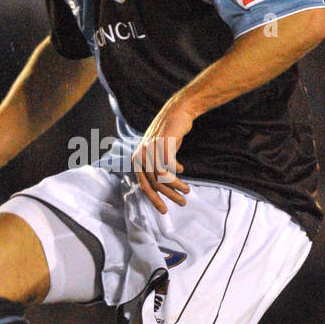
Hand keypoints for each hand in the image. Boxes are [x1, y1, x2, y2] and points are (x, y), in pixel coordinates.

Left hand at [132, 98, 193, 213]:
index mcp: (137, 159)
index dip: (154, 199)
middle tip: (182, 203)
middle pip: (154, 184)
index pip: (144, 186)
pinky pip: (168, 167)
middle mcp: (140, 155)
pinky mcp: (161, 145)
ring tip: (187, 191)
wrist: (177, 112)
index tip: (164, 210)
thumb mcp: (160, 153)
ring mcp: (149, 150)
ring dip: (176, 187)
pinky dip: (177, 172)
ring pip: (162, 178)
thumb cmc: (170, 134)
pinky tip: (182, 169)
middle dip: (169, 196)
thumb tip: (165, 184)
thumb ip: (158, 167)